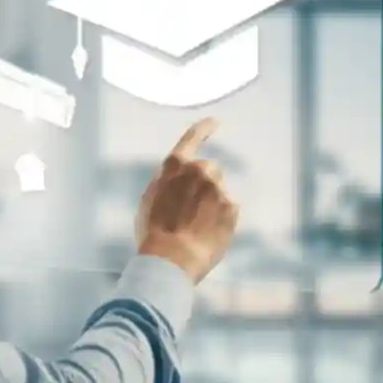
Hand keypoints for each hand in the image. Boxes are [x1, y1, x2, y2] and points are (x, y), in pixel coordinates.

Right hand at [133, 117, 239, 284]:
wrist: (171, 260)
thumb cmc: (154, 232)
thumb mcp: (150, 199)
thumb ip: (168, 182)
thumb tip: (180, 181)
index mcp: (174, 166)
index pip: (191, 139)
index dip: (203, 128)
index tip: (214, 122)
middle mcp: (199, 170)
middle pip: (208, 169)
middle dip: (204, 184)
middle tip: (190, 210)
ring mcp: (218, 188)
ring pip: (218, 191)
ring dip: (211, 203)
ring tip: (196, 227)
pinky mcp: (231, 207)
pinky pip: (227, 210)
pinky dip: (220, 220)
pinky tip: (206, 234)